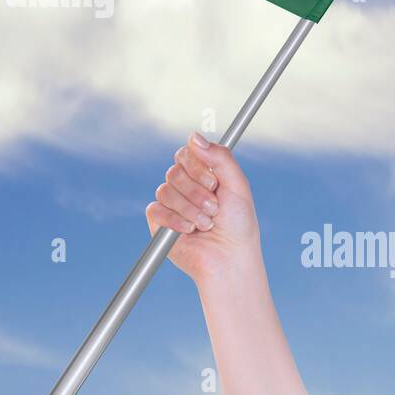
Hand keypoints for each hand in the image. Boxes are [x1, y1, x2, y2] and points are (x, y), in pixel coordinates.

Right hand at [146, 132, 260, 283]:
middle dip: (198, 192)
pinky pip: (156, 209)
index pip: (186, 153)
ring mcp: (171, 203)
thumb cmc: (239, 225)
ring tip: (206, 224)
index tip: (214, 183)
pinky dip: (176, 220)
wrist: (230, 258)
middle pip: (174, 171)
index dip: (198, 166)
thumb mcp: (237, 186)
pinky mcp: (158, 222)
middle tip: (214, 208)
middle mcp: (185, 185)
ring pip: (165, 190)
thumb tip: (194, 136)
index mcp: (202, 173)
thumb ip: (221, 157)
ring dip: (190, 209)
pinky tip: (190, 231)